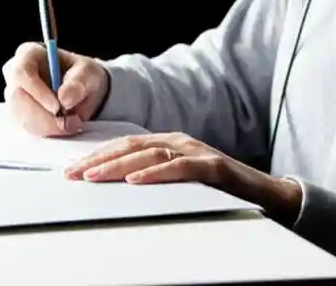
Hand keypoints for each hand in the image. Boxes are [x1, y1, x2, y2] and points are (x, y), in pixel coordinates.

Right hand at [1, 42, 109, 137]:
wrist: (84, 91)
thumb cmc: (83, 75)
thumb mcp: (88, 73)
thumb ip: (78, 82)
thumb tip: (65, 97)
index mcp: (29, 54)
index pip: (22, 72)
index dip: (37, 91)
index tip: (57, 107)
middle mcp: (15, 74)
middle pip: (17, 98)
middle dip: (44, 115)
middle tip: (68, 122)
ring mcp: (14, 95)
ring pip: (21, 116)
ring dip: (47, 126)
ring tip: (71, 124)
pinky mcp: (18, 114)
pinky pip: (26, 127)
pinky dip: (46, 131)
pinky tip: (63, 128)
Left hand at [62, 132, 303, 225]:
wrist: (265, 194)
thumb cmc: (220, 190)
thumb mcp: (180, 181)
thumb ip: (154, 177)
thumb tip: (116, 187)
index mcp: (169, 143)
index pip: (125, 146)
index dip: (97, 155)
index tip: (71, 170)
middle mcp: (180, 142)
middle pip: (131, 146)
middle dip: (98, 160)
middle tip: (72, 174)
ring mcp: (197, 152)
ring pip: (150, 154)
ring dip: (118, 166)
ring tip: (94, 177)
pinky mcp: (213, 167)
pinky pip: (180, 168)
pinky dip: (156, 173)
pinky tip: (136, 180)